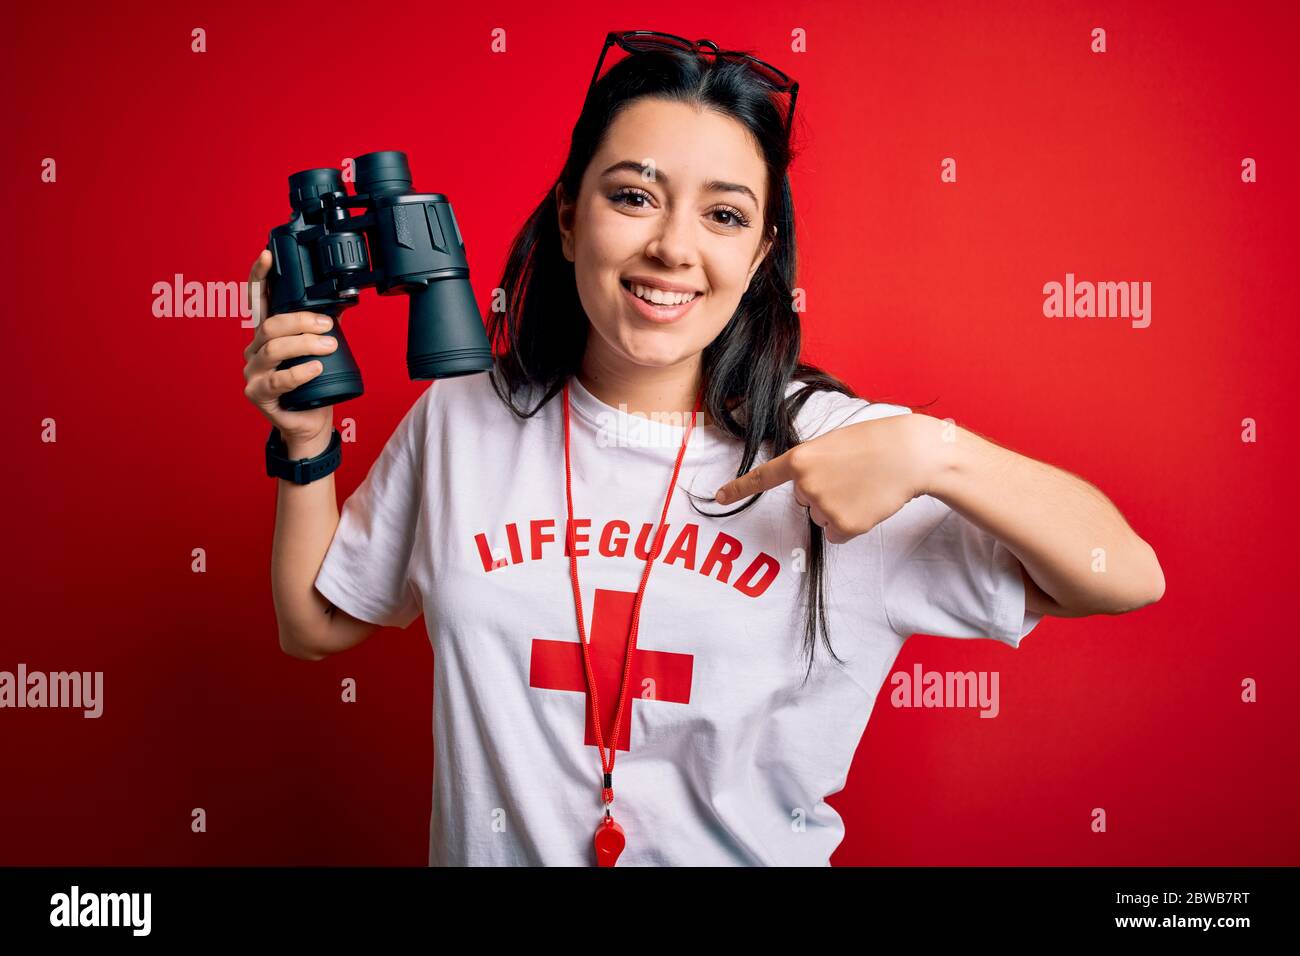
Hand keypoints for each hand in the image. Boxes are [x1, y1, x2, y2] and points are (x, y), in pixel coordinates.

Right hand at [242, 248, 336, 452]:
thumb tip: (341, 299)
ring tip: (329, 346)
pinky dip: (300, 371)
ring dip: (305, 344)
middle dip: (302, 321)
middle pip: (271, 325)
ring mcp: (253, 372)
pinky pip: (278, 379)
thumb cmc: (314, 385)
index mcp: (267, 334)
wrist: (310, 423)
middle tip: (328, 327)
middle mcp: (254, 349)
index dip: (260, 276)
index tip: (267, 255)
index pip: (258, 300)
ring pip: (274, 348)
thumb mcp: (319, 349)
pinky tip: (315, 367)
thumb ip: (324, 324)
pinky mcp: (257, 394)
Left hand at [713, 413, 943, 543]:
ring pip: (821, 516)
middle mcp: (805, 486)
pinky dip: (850, 524)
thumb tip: (807, 495)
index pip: (763, 477)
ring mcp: (823, 508)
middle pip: (804, 499)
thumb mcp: (833, 444)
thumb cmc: (875, 443)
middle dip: (824, 490)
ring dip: (839, 506)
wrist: (909, 454)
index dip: (739, 488)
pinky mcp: (843, 526)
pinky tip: (866, 504)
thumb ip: (812, 466)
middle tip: (852, 473)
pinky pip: (836, 533)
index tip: (719, 496)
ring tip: (863, 486)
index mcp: (800, 459)